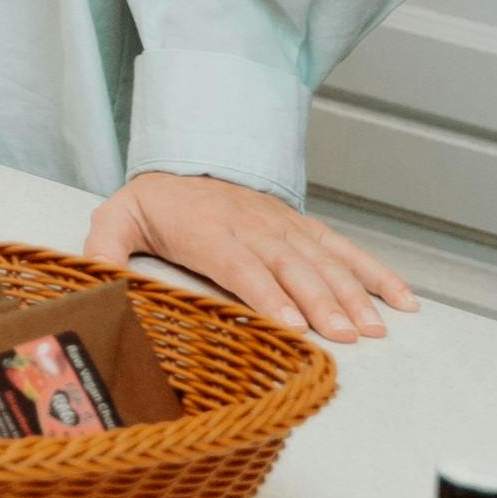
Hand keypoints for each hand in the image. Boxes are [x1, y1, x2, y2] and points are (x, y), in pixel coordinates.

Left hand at [87, 171, 415, 344]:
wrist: (184, 161)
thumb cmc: (154, 205)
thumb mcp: (116, 220)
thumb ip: (104, 249)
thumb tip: (94, 277)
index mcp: (209, 230)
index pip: (241, 265)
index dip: (267, 293)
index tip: (292, 323)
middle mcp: (253, 227)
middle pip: (291, 267)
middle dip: (321, 303)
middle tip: (346, 337)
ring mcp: (284, 226)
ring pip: (324, 260)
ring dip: (352, 294)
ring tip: (374, 328)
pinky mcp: (303, 228)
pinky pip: (344, 249)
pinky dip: (376, 272)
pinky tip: (402, 299)